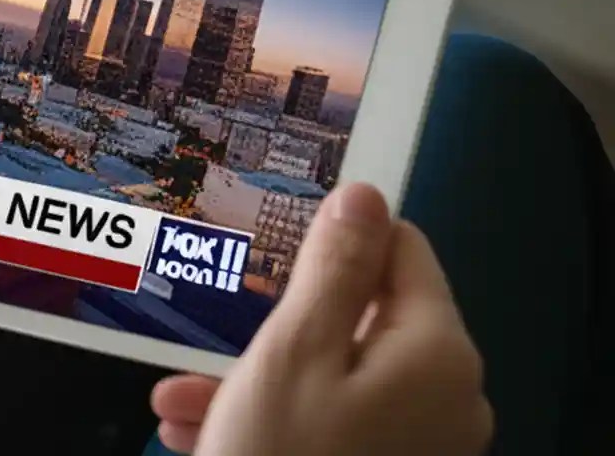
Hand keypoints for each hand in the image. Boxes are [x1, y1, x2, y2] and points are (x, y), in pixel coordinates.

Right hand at [151, 183, 491, 454]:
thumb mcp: (293, 351)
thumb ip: (333, 268)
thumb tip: (364, 195)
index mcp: (436, 351)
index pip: (402, 249)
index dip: (335, 239)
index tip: (273, 248)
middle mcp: (445, 396)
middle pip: (361, 320)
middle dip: (275, 323)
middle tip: (213, 333)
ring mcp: (420, 445)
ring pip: (331, 380)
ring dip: (253, 378)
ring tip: (180, 396)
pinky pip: (329, 428)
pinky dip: (269, 420)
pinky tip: (197, 430)